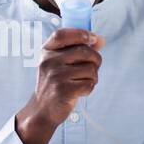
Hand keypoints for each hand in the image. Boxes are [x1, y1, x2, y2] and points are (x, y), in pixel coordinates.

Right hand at [14, 28, 104, 143]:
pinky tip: (80, 91)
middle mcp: (48, 61)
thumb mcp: (61, 63)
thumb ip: (78, 49)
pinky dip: (89, 88)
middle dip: (95, 60)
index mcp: (46, 51)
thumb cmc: (55, 84)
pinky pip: (89, 83)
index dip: (81, 33)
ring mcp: (55, 75)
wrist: (43, 109)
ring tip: (82, 82)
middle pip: (85, 51)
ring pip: (90, 68)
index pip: (62, 34)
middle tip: (91, 69)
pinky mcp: (63, 90)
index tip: (93, 38)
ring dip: (93, 77)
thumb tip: (100, 40)